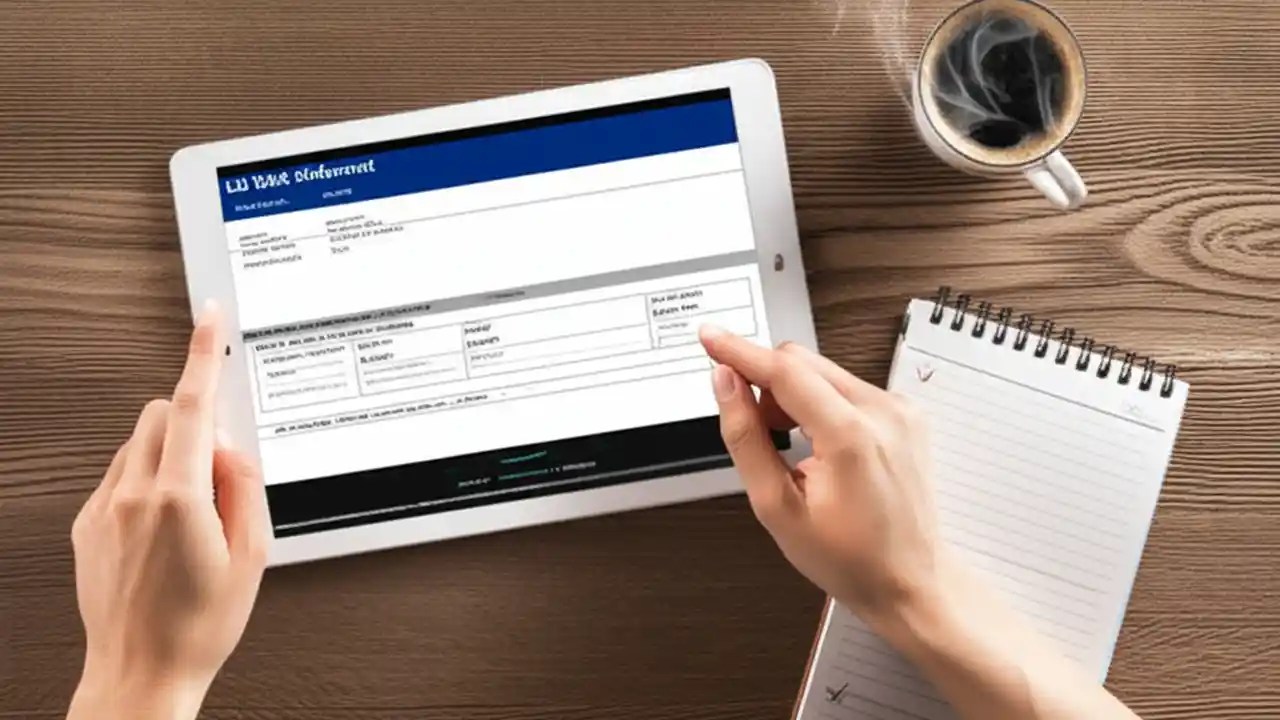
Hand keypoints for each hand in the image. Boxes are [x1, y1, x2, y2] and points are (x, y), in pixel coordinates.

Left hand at [67, 303, 268, 719]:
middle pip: (160, 415)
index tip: (209, 320)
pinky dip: (148, 479)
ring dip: (171, 453)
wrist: (142, 674)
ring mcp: (105, 511)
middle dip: (192, 416)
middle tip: (220, 459)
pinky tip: (169, 524)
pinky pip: (120, 476)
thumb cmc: (199, 625)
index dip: (203, 355)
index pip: (192, 406)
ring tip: (196, 509)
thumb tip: (230, 449)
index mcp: (180, 499)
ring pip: (139, 444)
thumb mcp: (252, 554)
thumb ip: (244, 486)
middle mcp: (134, 497)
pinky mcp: (88, 526)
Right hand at [699, 326, 943, 626]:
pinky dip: (821, 404)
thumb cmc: (851, 558)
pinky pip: (848, 387)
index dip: (739, 350)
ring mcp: (901, 410)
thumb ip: (745, 438)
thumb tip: (725, 386)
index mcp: (852, 437)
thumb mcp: (777, 507)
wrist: (911, 581)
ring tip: (791, 447)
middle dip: (766, 383)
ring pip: (824, 372)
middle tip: (757, 428)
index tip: (710, 338)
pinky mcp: (907, 413)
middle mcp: (884, 412)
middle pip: (803, 363)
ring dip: (793, 395)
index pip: (784, 371)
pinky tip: (819, 444)